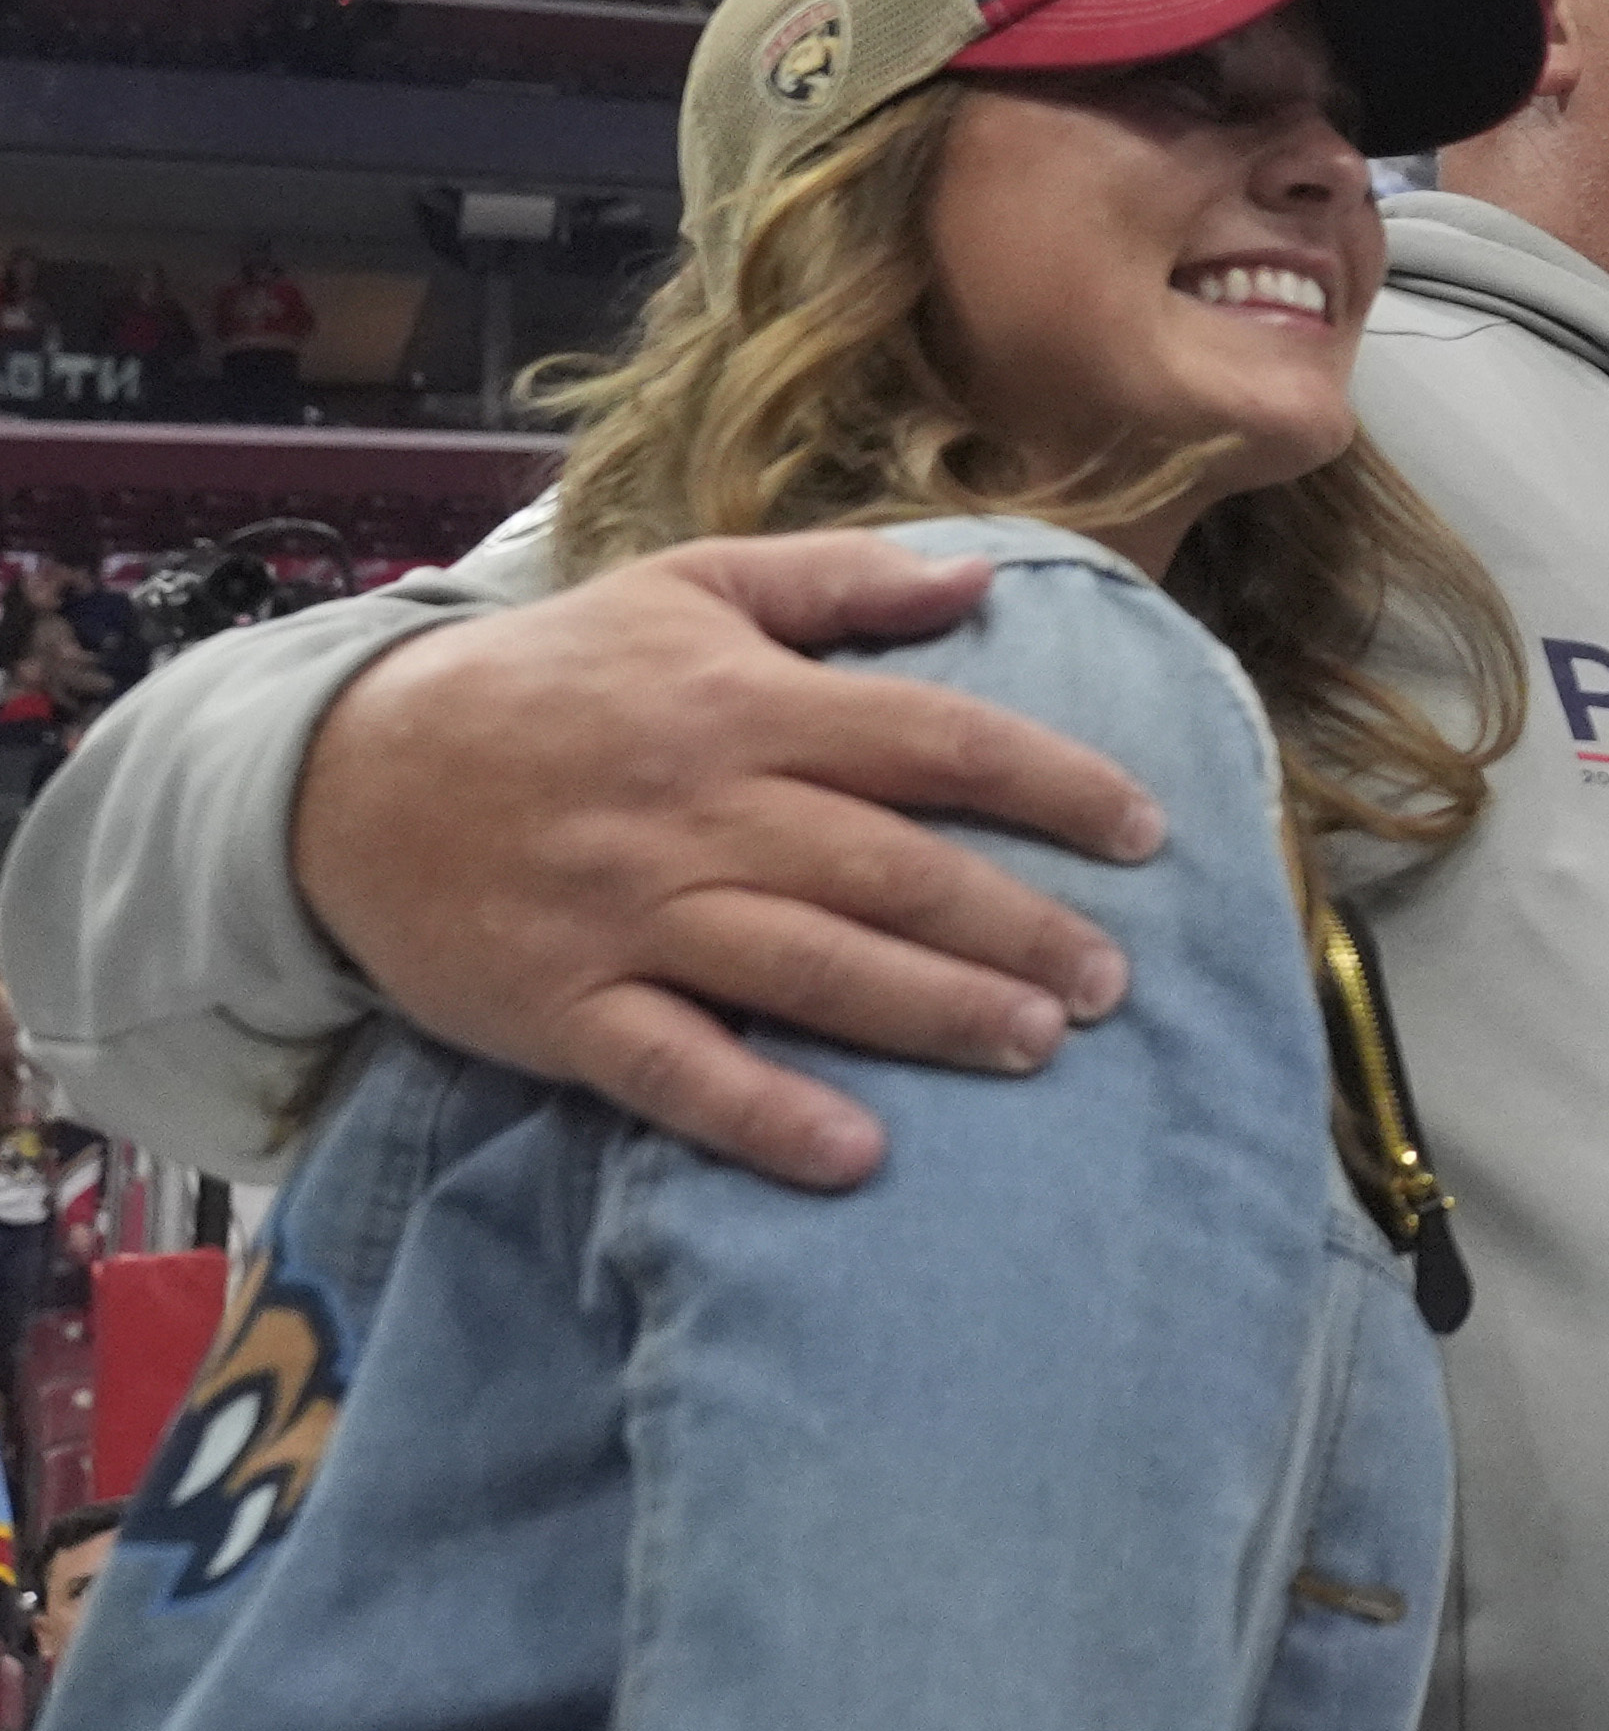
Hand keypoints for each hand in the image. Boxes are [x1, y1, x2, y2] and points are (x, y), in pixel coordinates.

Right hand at [292, 535, 1168, 1192]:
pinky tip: (854, 1154)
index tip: (1146, 832)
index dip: (1052, 786)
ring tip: (1038, 1048)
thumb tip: (980, 576)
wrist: (341, 769)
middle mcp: (701, 810)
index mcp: (746, 705)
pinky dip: (763, 1114)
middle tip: (1113, 982)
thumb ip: (837, 581)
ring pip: (807, 969)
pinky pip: (673, 1071)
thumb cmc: (548, 675)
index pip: (935, 743)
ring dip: (931, 1012)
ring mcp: (630, 915)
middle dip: (1016, 927)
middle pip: (891, 872)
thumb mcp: (687, 586)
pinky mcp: (562, 1007)